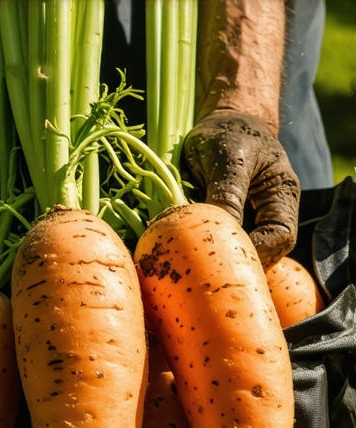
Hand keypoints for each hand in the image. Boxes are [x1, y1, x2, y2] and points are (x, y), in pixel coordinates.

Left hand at [183, 109, 300, 268]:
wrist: (219, 123)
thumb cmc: (228, 132)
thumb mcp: (227, 157)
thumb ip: (227, 194)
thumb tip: (222, 232)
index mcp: (281, 193)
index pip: (281, 235)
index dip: (259, 250)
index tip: (228, 251)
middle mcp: (268, 210)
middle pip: (263, 249)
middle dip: (238, 257)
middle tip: (209, 261)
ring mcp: (246, 217)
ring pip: (240, 246)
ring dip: (220, 251)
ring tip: (196, 253)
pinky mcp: (225, 219)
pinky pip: (219, 237)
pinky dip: (206, 242)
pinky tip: (189, 242)